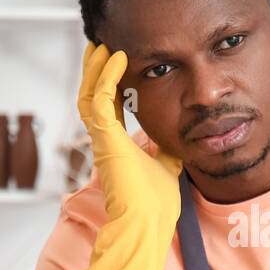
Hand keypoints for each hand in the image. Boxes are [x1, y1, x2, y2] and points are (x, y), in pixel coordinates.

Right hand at [75, 41, 181, 222]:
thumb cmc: (155, 206)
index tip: (116, 64)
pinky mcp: (104, 139)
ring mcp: (102, 139)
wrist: (147, 225)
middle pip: (92, 96)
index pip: (108, 107)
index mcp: (117, 146)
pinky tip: (116, 58)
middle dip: (95, 70)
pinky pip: (100, 99)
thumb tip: (181, 140)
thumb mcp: (167, 168)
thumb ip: (167, 151)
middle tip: (100, 45)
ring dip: (95, 68)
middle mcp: (105, 140)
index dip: (110, 85)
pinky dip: (107, 76)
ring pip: (89, 93)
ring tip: (102, 45)